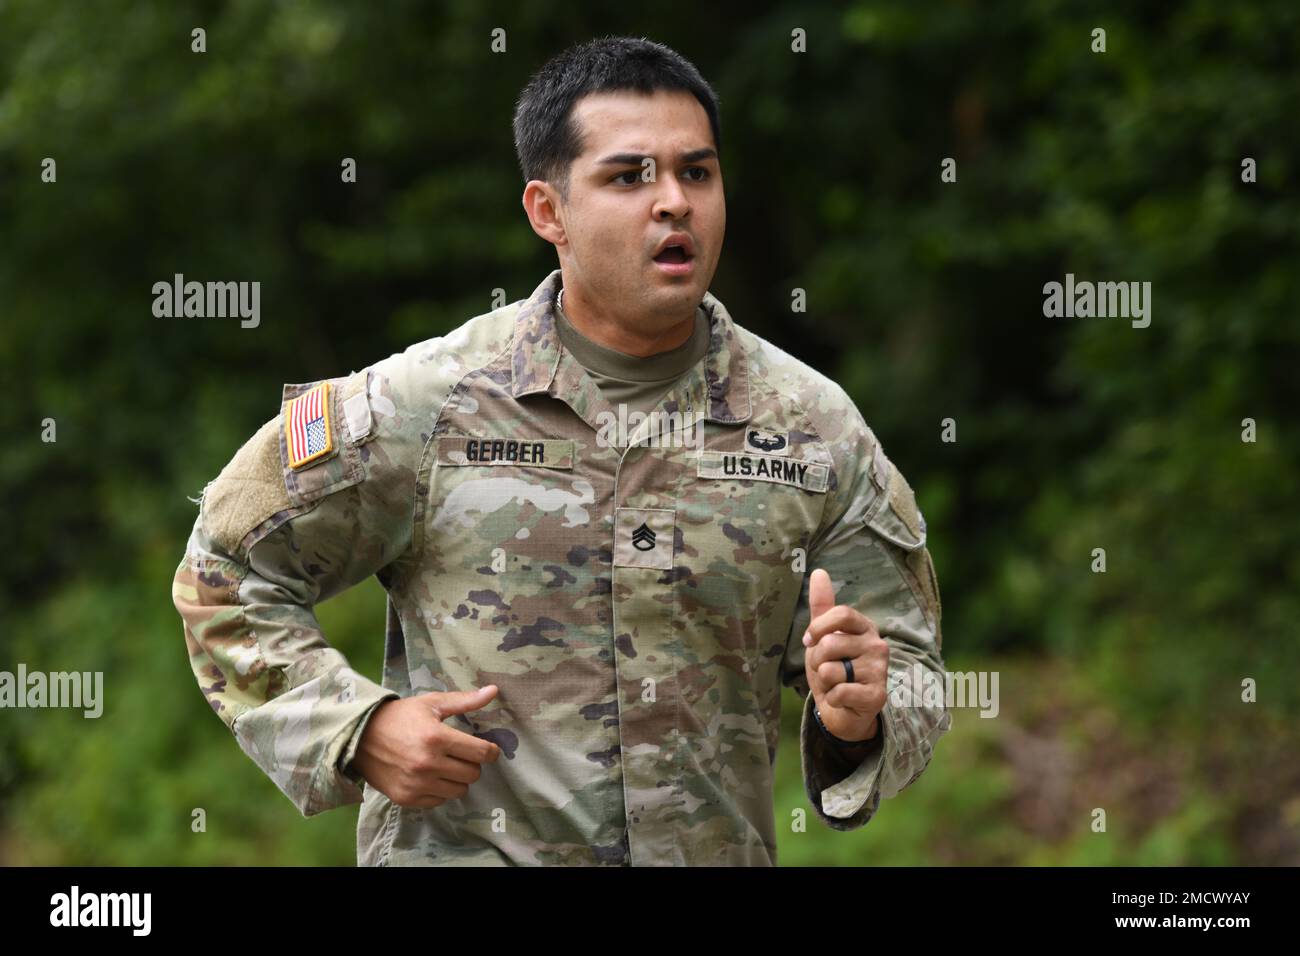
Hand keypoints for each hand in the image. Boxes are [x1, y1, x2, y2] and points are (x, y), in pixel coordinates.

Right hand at [352, 685, 502, 807]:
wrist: (360, 737)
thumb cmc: (401, 717)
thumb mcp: (432, 703)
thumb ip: (465, 701)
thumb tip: (494, 690)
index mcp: (436, 737)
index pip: (481, 753)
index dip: (491, 751)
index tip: (490, 750)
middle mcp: (427, 763)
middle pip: (473, 774)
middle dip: (473, 764)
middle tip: (462, 754)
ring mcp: (416, 784)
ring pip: (459, 791)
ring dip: (458, 778)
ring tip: (446, 765)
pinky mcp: (406, 798)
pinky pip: (439, 801)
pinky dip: (440, 790)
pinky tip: (431, 776)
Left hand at [802, 568, 887, 742]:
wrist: (845, 711)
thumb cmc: (835, 669)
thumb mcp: (825, 637)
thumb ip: (823, 606)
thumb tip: (819, 571)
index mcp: (865, 627)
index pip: (840, 614)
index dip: (818, 627)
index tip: (809, 640)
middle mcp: (878, 645)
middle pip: (829, 645)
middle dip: (817, 662)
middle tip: (827, 671)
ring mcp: (880, 671)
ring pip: (830, 670)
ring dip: (824, 682)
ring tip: (836, 684)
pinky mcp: (877, 696)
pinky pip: (838, 692)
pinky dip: (832, 698)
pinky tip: (843, 699)